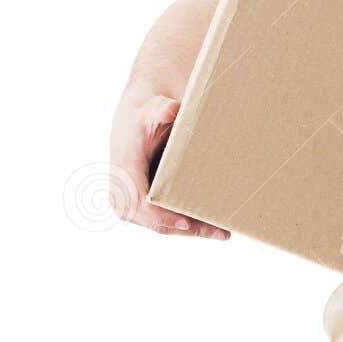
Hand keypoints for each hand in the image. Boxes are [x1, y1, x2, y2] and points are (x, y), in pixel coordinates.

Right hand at [108, 94, 228, 238]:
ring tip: (221, 232)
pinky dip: (185, 226)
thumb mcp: (153, 109)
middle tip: (221, 232)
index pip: (142, 203)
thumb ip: (161, 110)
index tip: (187, 222)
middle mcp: (121, 193)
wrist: (135, 122)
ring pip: (160, 226)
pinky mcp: (137, 209)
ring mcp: (127, 204)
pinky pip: (161, 223)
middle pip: (156, 221)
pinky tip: (210, 227)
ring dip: (191, 231)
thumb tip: (171, 109)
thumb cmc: (147, 116)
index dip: (164, 216)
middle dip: (189, 229)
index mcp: (124, 172)